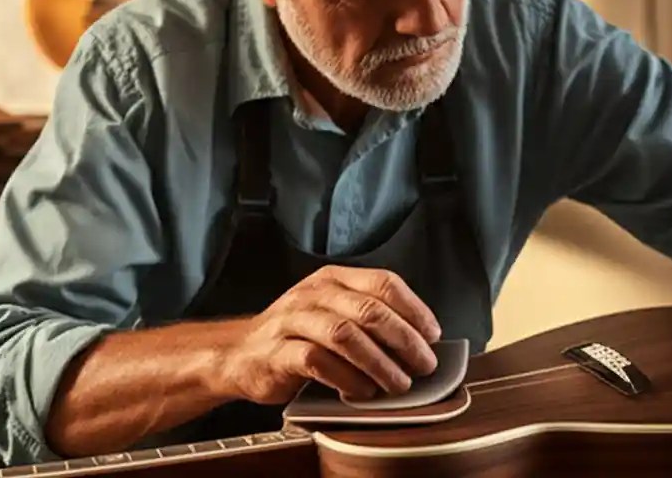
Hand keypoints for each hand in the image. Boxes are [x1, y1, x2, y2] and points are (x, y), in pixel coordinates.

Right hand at [218, 266, 441, 403]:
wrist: (239, 353)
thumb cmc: (297, 336)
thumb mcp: (332, 314)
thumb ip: (367, 319)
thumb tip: (420, 343)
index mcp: (334, 279)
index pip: (384, 283)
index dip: (414, 309)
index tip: (432, 335)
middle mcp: (314, 294)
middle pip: (369, 309)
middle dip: (404, 339)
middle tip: (423, 365)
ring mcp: (294, 320)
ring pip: (345, 334)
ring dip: (379, 362)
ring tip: (398, 383)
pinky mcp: (278, 351)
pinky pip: (318, 361)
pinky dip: (346, 378)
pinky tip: (362, 392)